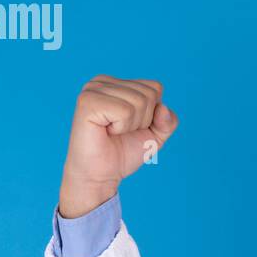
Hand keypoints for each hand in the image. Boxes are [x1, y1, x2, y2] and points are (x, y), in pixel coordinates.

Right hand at [58, 75, 178, 217]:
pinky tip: (106, 131)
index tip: (130, 126)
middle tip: (120, 132)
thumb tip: (162, 107)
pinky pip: (125, 111)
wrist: (101, 175)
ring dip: (131, 125)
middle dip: (143, 120)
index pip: (155, 87)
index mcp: (116, 83)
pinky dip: (121, 127)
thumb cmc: (123, 152)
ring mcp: (92, 89)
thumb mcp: (156, 135)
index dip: (152, 114)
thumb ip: (168, 120)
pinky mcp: (87, 102)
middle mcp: (102, 82)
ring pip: (139, 102)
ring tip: (112, 132)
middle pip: (149, 94)